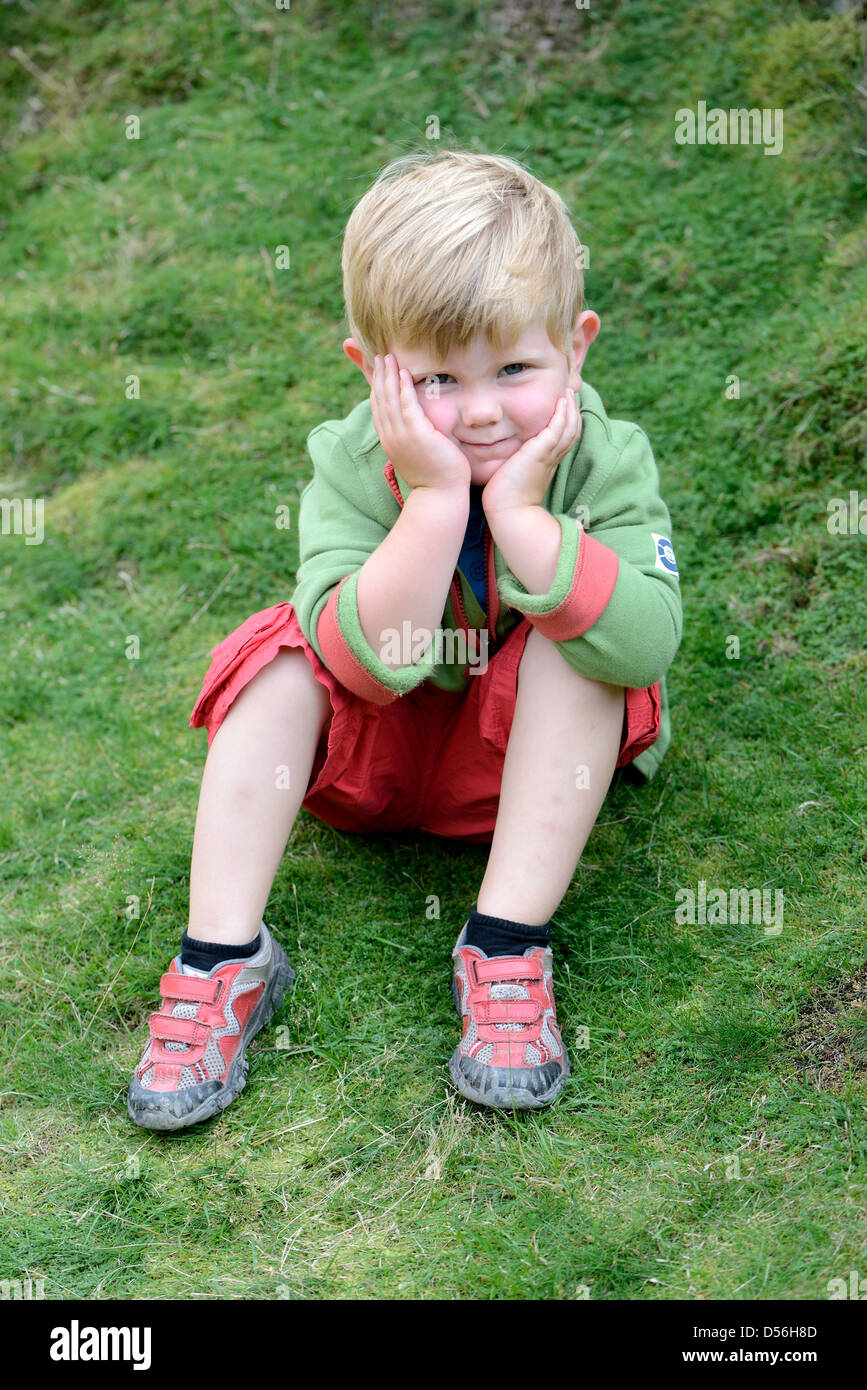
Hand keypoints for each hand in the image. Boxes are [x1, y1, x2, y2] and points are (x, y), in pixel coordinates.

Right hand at [369, 353, 469, 492]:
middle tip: (380, 356)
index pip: (378, 409)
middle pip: (380, 401)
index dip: (376, 388)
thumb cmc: (434, 478)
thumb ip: (414, 439)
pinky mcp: (416, 434)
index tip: (378, 371)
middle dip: (379, 376)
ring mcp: (401, 436)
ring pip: (390, 399)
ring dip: (388, 376)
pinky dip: (404, 387)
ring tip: (389, 357)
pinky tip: (404, 373)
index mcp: (389, 442)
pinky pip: (407, 405)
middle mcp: (391, 437)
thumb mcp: (418, 455)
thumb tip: (416, 432)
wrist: (440, 496)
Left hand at [481, 390, 581, 515]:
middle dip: (572, 412)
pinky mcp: (541, 453)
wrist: (509, 512)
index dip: (566, 423)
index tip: (564, 408)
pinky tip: (561, 402)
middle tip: (570, 394)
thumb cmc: (505, 498)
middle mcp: (551, 458)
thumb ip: (514, 463)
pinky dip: (562, 414)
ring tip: (568, 392)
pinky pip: (557, 429)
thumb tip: (505, 459)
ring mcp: (548, 455)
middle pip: (571, 431)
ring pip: (568, 428)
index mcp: (546, 463)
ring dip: (570, 408)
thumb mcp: (512, 475)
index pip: (563, 439)